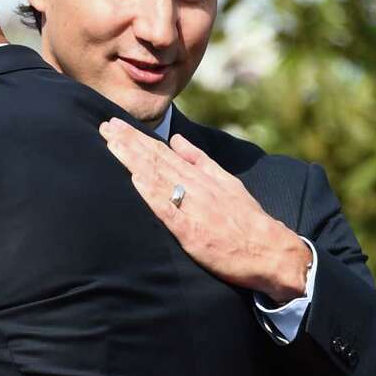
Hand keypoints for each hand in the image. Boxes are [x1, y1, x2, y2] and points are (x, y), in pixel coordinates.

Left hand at [99, 118, 311, 302]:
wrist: (270, 251)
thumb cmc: (247, 220)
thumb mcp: (226, 182)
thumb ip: (200, 161)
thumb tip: (177, 139)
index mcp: (202, 177)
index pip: (163, 153)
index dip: (137, 138)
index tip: (116, 124)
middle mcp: (196, 188)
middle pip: (157, 161)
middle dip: (129, 143)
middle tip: (105, 126)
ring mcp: (194, 209)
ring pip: (160, 179)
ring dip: (135, 160)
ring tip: (112, 145)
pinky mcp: (193, 233)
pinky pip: (170, 211)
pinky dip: (154, 194)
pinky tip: (137, 181)